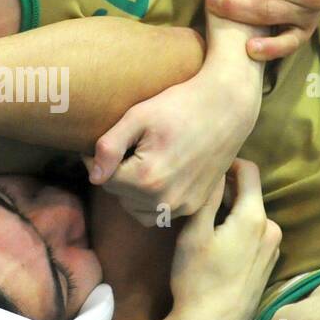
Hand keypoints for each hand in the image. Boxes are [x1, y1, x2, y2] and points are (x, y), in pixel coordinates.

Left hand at [85, 69, 258, 225]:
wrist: (227, 107)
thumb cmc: (179, 106)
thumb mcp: (138, 116)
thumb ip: (110, 147)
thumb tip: (93, 176)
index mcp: (146, 178)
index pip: (103, 179)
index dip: (97, 160)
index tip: (102, 144)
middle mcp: (164, 200)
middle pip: (118, 195)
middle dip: (116, 174)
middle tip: (128, 149)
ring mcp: (182, 206)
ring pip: (136, 209)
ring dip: (131, 192)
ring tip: (140, 163)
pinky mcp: (194, 206)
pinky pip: (159, 213)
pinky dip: (151, 200)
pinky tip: (159, 174)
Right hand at [168, 160, 280, 319]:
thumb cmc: (198, 279)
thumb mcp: (193, 233)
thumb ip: (206, 197)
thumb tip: (212, 169)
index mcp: (255, 217)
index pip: (249, 169)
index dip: (227, 163)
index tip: (205, 169)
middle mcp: (271, 229)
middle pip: (249, 193)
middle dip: (225, 190)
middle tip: (196, 197)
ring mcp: (272, 249)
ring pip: (249, 214)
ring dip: (229, 212)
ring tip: (202, 223)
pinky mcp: (268, 264)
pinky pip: (252, 234)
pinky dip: (236, 230)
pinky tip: (216, 246)